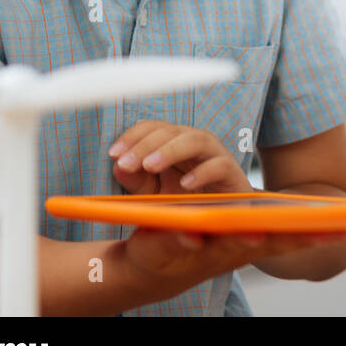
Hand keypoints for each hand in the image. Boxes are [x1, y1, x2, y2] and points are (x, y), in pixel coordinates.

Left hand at [108, 120, 250, 194]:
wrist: (223, 218)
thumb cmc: (188, 201)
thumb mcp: (155, 194)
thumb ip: (137, 182)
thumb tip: (118, 166)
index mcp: (174, 143)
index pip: (153, 127)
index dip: (132, 136)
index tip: (114, 154)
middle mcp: (194, 144)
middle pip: (171, 130)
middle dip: (145, 144)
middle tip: (126, 163)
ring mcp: (215, 156)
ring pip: (196, 139)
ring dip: (170, 150)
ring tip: (150, 166)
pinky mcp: (232, 174)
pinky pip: (220, 165)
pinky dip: (202, 172)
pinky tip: (185, 184)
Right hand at [118, 226, 345, 300]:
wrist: (156, 274)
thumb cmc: (154, 257)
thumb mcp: (154, 249)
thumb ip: (173, 241)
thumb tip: (193, 237)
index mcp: (214, 250)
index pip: (246, 242)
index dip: (265, 235)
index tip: (284, 230)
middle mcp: (235, 251)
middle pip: (275, 243)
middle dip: (305, 237)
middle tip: (337, 230)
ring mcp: (243, 248)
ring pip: (283, 241)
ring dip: (310, 235)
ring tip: (342, 228)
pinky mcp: (246, 242)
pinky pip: (280, 239)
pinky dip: (301, 234)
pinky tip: (322, 228)